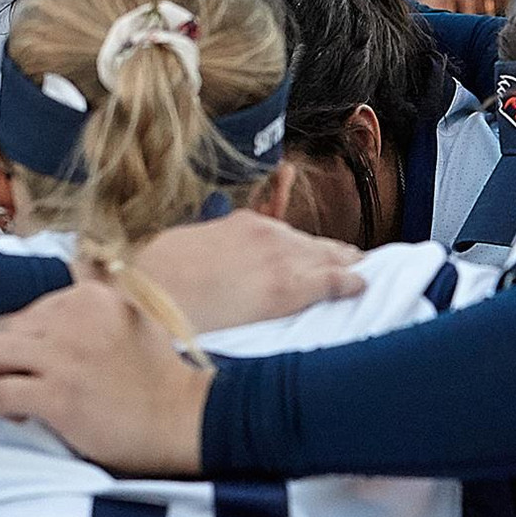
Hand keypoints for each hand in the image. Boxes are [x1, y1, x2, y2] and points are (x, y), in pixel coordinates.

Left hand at [0, 282, 214, 475]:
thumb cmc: (158, 373)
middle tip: (5, 376)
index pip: (27, 308)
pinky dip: (0, 406)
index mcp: (87, 298)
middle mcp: (71, 320)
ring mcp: (62, 358)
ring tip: (2, 391)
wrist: (182, 417)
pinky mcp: (57, 397)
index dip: (23, 337)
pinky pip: (0, 393)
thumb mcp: (133, 313)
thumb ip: (101, 291)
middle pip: (2, 327)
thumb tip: (77, 262)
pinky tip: (21, 414)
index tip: (32, 358)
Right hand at [133, 209, 364, 331]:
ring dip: (346, 264)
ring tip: (363, 270)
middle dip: (334, 252)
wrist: (152, 291)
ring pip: (329, 258)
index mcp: (245, 224)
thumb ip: (217, 253)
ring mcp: (280, 259)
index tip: (319, 252)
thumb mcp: (191, 250)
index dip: (307, 246)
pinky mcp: (287, 288)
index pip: (288, 233)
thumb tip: (219, 271)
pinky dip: (350, 282)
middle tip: (355, 259)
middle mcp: (268, 235)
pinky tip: (363, 285)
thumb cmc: (160, 276)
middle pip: (314, 244)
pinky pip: (331, 282)